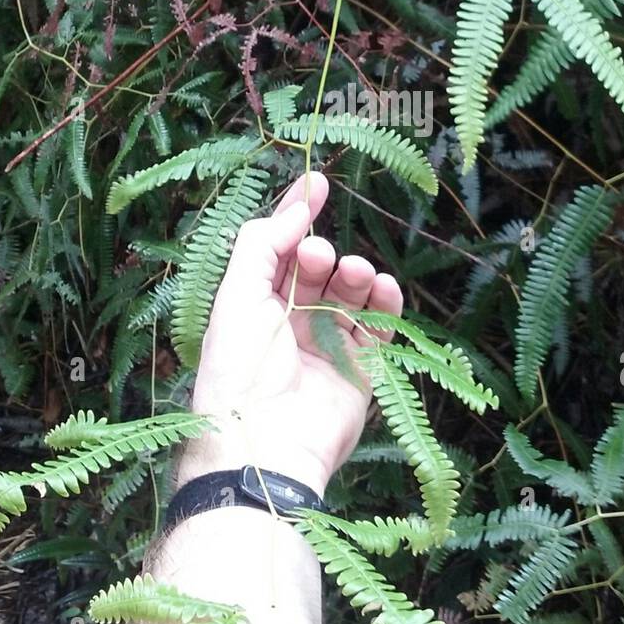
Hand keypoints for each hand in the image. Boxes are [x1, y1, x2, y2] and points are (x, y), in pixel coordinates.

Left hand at [180, 173, 402, 496]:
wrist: (266, 442)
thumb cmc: (239, 368)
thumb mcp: (237, 293)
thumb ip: (264, 242)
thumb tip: (298, 205)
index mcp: (254, 306)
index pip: (279, 248)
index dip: (296, 214)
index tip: (317, 181)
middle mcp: (291, 324)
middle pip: (318, 269)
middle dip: (322, 252)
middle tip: (318, 257)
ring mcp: (328, 346)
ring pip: (352, 292)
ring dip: (355, 273)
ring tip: (352, 274)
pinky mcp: (362, 370)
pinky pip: (381, 325)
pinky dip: (386, 301)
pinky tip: (382, 288)